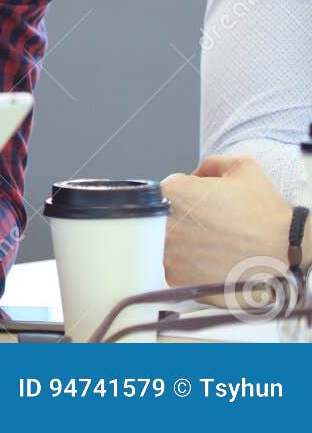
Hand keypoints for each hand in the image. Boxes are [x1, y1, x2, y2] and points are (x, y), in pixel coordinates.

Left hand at [161, 155, 293, 287]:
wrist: (286, 250)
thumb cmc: (265, 211)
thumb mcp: (242, 167)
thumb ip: (210, 163)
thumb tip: (195, 173)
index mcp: (173, 193)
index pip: (162, 190)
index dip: (182, 196)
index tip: (199, 204)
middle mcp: (164, 224)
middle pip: (156, 217)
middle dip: (177, 218)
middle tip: (204, 225)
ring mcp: (168, 255)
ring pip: (160, 243)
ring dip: (178, 242)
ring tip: (208, 244)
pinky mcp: (176, 279)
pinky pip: (170, 267)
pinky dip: (185, 265)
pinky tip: (207, 261)